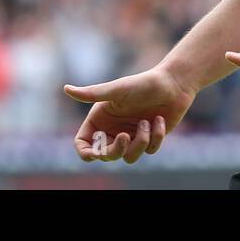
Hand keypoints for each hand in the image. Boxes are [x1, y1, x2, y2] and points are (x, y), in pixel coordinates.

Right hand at [64, 66, 196, 163]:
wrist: (173, 84)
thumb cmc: (143, 83)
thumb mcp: (117, 89)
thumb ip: (92, 93)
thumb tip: (66, 89)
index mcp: (101, 118)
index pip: (83, 143)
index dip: (85, 152)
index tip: (95, 154)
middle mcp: (114, 129)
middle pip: (104, 156)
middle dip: (115, 150)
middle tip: (126, 136)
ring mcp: (131, 135)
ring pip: (128, 157)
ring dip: (139, 142)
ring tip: (147, 121)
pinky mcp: (149, 138)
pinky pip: (149, 150)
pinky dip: (155, 136)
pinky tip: (159, 120)